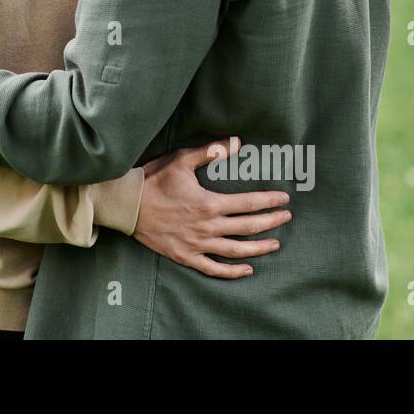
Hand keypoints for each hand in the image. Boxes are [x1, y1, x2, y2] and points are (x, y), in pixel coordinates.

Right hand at [133, 137, 291, 278]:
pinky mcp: (186, 256)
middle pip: (248, 227)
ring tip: (275, 244)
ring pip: (235, 250)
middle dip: (271, 222)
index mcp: (209, 203)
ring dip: (258, 248)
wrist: (126, 205)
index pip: (249, 203)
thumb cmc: (153, 180)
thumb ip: (211, 151)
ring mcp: (197, 244)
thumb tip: (237, 142)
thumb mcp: (182, 160)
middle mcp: (207, 227)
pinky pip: (213, 269)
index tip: (285, 199)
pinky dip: (232, 272)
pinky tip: (246, 270)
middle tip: (286, 217)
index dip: (270, 201)